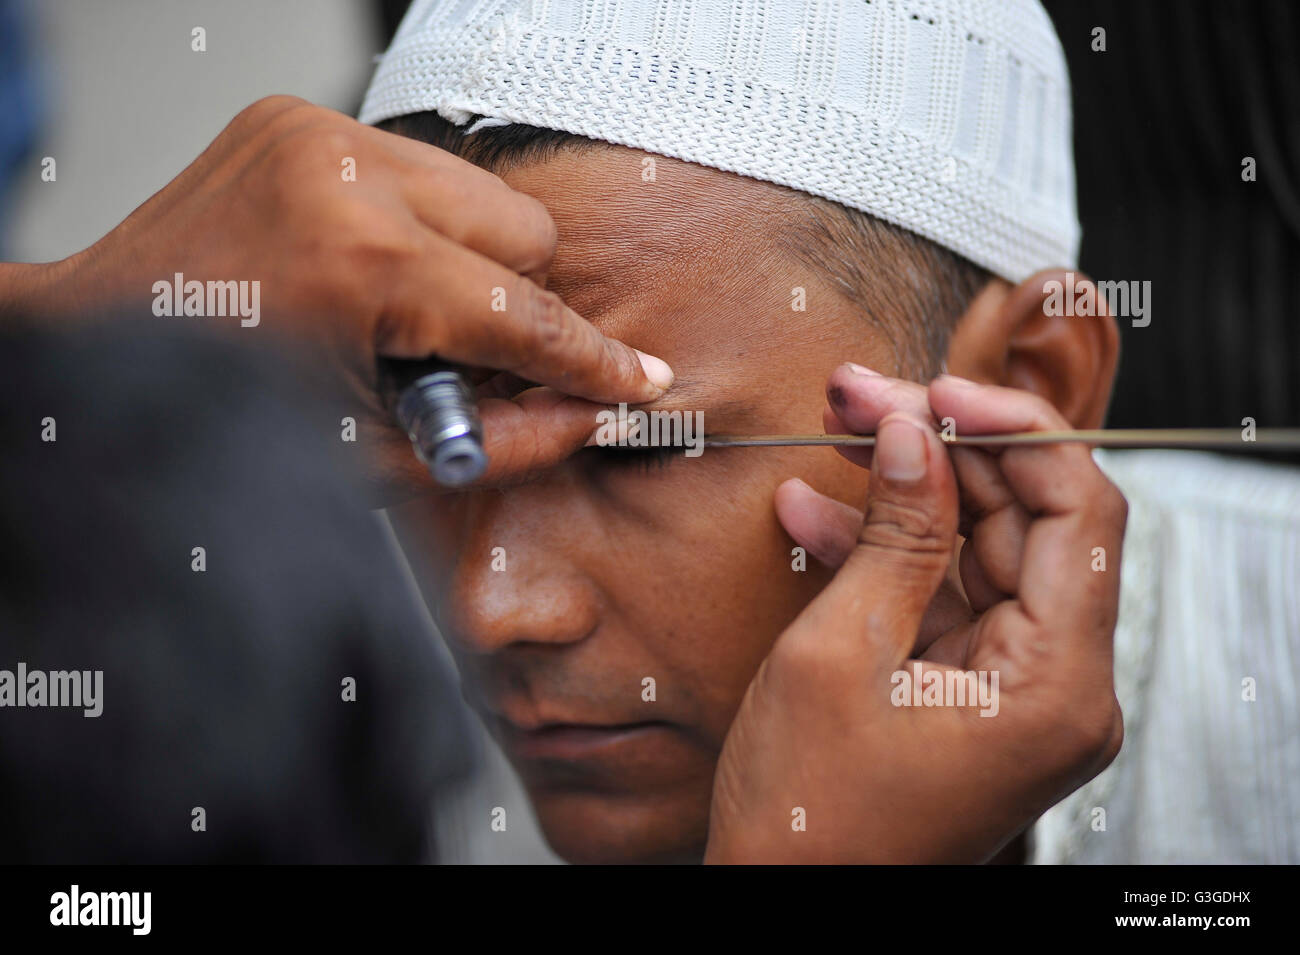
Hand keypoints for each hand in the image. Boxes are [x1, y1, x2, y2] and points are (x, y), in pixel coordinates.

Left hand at [0, 96, 670, 502]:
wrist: (95, 343)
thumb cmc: (215, 416)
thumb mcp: (372, 459)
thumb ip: (502, 441)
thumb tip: (589, 416)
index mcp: (356, 264)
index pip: (523, 315)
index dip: (591, 362)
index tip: (639, 382)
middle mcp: (343, 175)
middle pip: (526, 233)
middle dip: (515, 305)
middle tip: (460, 359)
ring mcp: (316, 132)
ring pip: (483, 193)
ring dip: (472, 261)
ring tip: (406, 316)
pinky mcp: (299, 116)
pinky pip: (421, 170)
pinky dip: (420, 226)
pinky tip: (369, 273)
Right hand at [705, 366, 1125, 862]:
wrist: (783, 898)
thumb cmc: (812, 816)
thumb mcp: (841, 651)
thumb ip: (895, 533)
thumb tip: (912, 433)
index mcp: (1057, 687)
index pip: (1079, 514)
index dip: (1014, 433)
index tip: (938, 390)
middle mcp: (1057, 687)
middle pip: (1024, 522)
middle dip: (940, 447)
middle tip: (863, 396)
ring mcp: (1013, 688)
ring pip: (978, 549)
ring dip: (904, 490)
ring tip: (835, 432)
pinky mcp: (969, 689)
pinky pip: (941, 594)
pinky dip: (884, 550)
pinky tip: (817, 511)